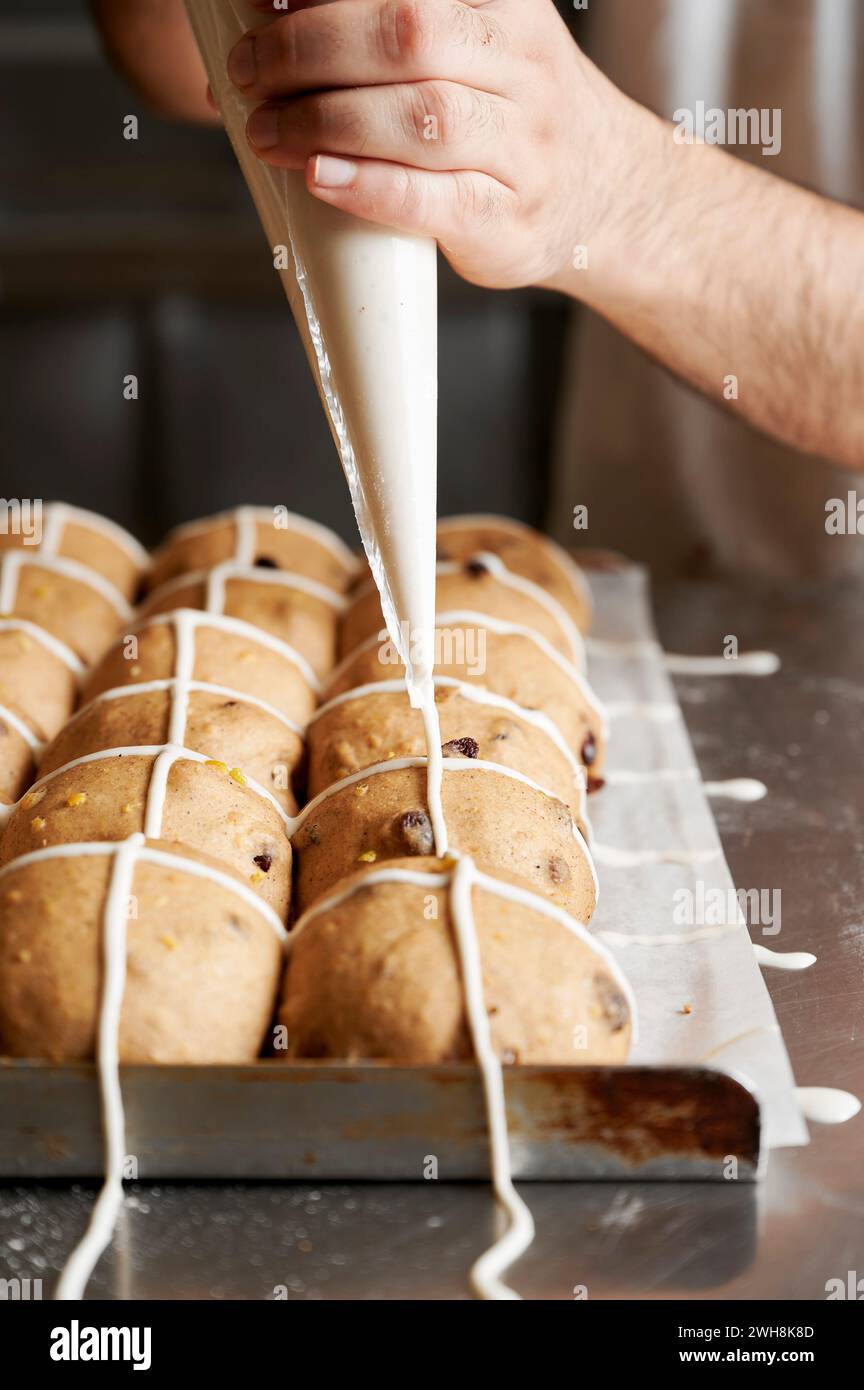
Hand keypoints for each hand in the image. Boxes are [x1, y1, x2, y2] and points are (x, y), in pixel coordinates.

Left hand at [228, 0, 639, 289]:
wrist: (607, 195)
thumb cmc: (511, 113)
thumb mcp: (480, 35)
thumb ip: (402, 22)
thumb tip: (268, 21)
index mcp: (504, 2)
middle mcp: (522, 63)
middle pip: (406, 35)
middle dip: (309, 47)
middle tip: (249, 70)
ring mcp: (522, 146)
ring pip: (420, 117)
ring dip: (325, 119)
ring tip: (265, 130)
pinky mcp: (507, 220)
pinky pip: (434, 199)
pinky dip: (368, 185)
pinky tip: (318, 175)